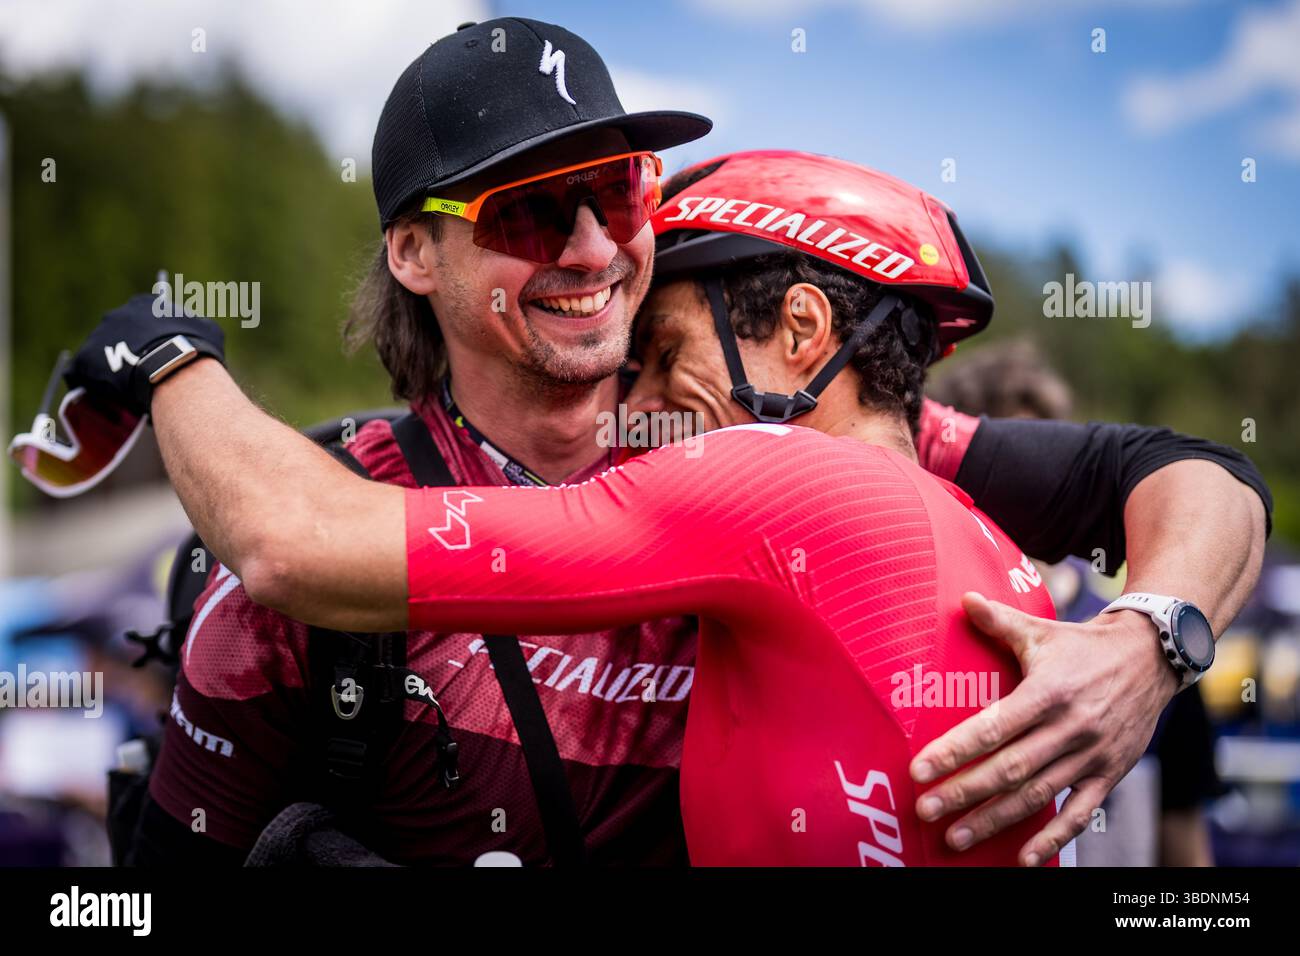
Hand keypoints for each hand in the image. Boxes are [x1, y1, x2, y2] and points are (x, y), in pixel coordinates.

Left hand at [66, 293, 224, 414]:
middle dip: (126, 352)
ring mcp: (99, 336)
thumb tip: (201, 336)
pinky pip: (82, 373)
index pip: (140, 319)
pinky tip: (106, 396)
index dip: (147, 340)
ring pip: (101, 354)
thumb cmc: (195, 351)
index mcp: (145, 305)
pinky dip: (92, 384)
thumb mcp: (207, 332)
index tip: (154, 354)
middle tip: (140, 372)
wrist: (173, 368)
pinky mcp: (86, 359)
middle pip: (117, 335)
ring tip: (126, 389)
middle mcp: (118, 314)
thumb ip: (197, 329)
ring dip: (111, 368)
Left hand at [910, 591, 1176, 865]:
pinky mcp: (1111, 773)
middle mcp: (1071, 727)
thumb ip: (999, 621)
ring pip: (1038, 796)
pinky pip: (1080, 813)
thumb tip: (962, 599)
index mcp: (1048, 691)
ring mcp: (1093, 755)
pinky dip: (1054, 839)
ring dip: (996, 820)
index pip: (994, 728)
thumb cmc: (1082, 645)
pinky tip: (1024, 859)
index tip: (920, 770)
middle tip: (925, 809)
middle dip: (965, 792)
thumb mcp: (1041, 630)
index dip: (955, 751)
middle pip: (1010, 769)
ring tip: (956, 837)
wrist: (1152, 658)